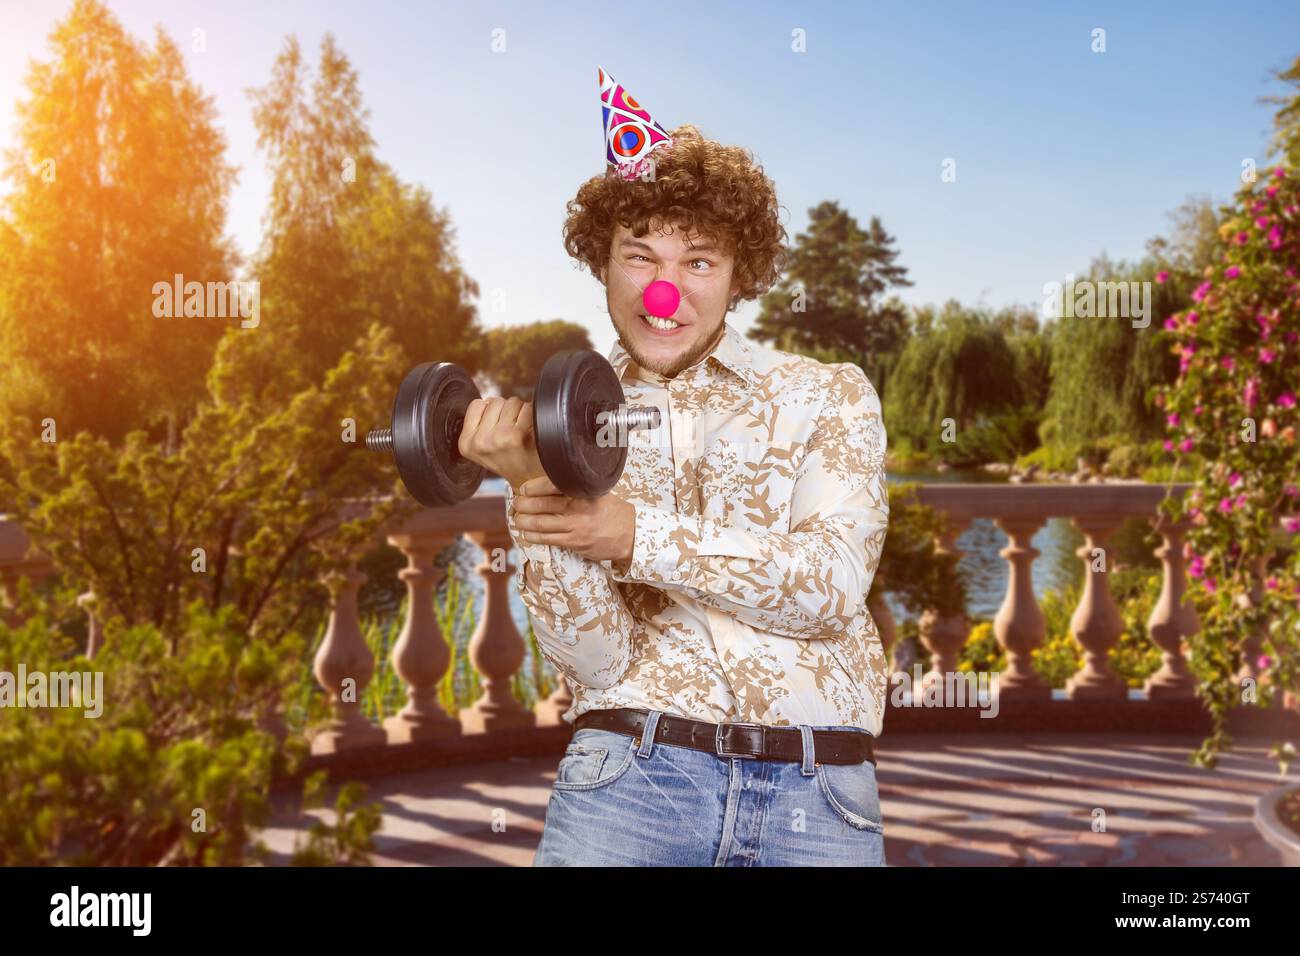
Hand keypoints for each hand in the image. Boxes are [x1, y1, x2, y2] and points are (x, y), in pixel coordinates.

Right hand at [458, 396, 546, 489]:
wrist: (528, 482)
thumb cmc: (507, 460)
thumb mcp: (481, 447)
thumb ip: (478, 424)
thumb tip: (488, 401)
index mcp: (466, 443)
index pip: (477, 404)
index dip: (489, 411)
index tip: (496, 426)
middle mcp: (481, 441)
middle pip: (496, 401)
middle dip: (505, 411)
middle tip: (510, 431)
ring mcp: (500, 437)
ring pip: (512, 402)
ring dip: (519, 412)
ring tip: (520, 431)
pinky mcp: (519, 435)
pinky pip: (527, 408)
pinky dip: (532, 416)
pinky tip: (530, 431)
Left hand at [511, 475, 636, 564]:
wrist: (631, 534)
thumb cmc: (612, 511)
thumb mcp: (598, 492)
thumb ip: (576, 488)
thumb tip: (548, 485)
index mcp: (584, 491)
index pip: (552, 485)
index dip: (533, 487)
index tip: (524, 489)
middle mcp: (578, 508)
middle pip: (540, 505)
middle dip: (522, 504)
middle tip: (516, 503)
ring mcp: (576, 527)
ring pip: (540, 524)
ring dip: (523, 521)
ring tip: (517, 518)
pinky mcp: (575, 543)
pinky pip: (547, 540)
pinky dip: (533, 536)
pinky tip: (527, 533)